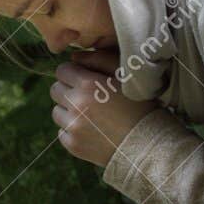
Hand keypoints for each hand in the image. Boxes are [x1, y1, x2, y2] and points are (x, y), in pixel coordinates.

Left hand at [51, 50, 156, 167]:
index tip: (85, 79)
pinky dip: (73, 130)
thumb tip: (74, 58)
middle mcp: (76, 105)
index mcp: (88, 84)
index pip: (62, 70)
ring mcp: (73, 127)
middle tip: (87, 97)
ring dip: (69, 111)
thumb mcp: (126, 76)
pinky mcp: (73, 145)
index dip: (74, 73)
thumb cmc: (140, 106)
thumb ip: (100, 59)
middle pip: (55, 90)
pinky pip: (62, 132)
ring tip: (90, 115)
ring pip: (57, 112)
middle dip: (68, 90)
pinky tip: (92, 130)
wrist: (148, 145)